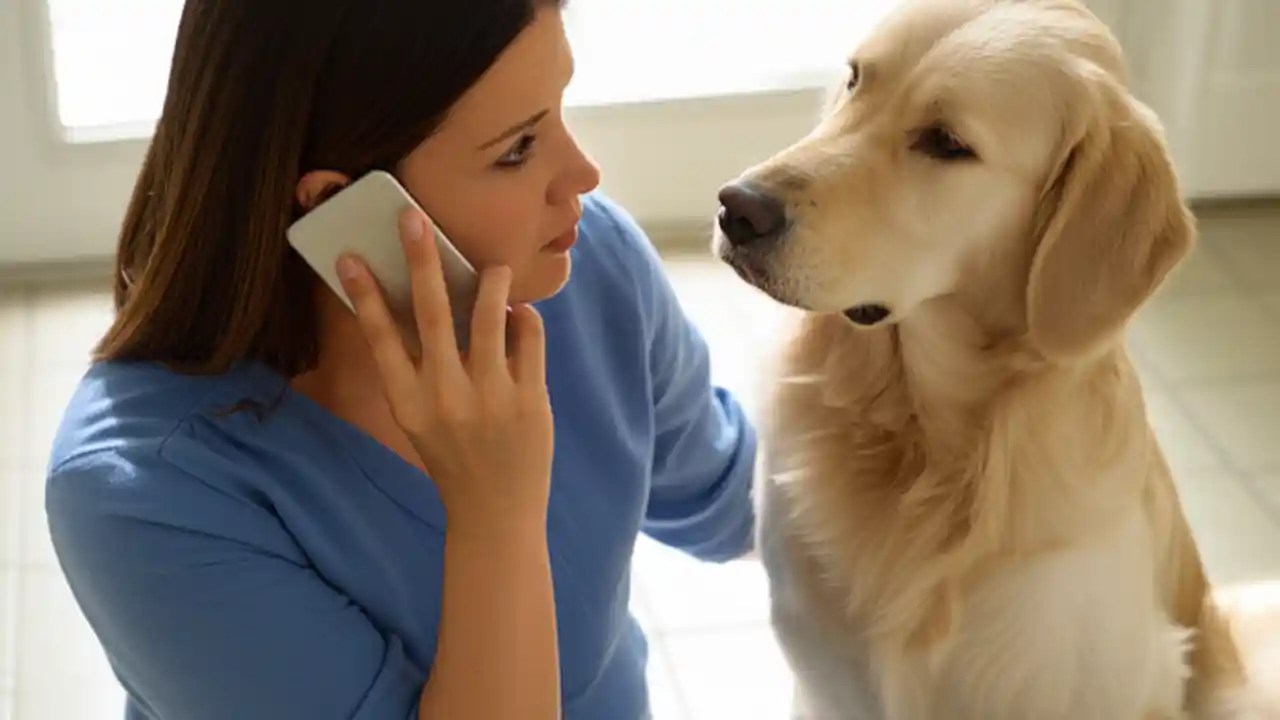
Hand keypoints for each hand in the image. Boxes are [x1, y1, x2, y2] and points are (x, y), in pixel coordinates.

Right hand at [338, 208, 554, 531]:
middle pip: (430, 313)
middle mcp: (446, 396)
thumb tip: (426, 301)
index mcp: (409, 403)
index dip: (364, 295)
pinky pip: (529, 336)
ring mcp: (491, 397)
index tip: (350, 256)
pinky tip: (518, 315)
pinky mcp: (530, 399)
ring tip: (493, 267)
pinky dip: (523, 317)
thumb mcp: (420, 419)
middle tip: (413, 218)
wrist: (496, 513)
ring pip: (490, 315)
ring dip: (490, 280)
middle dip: (421, 260)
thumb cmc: (454, 458)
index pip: (380, 338)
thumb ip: (418, 369)